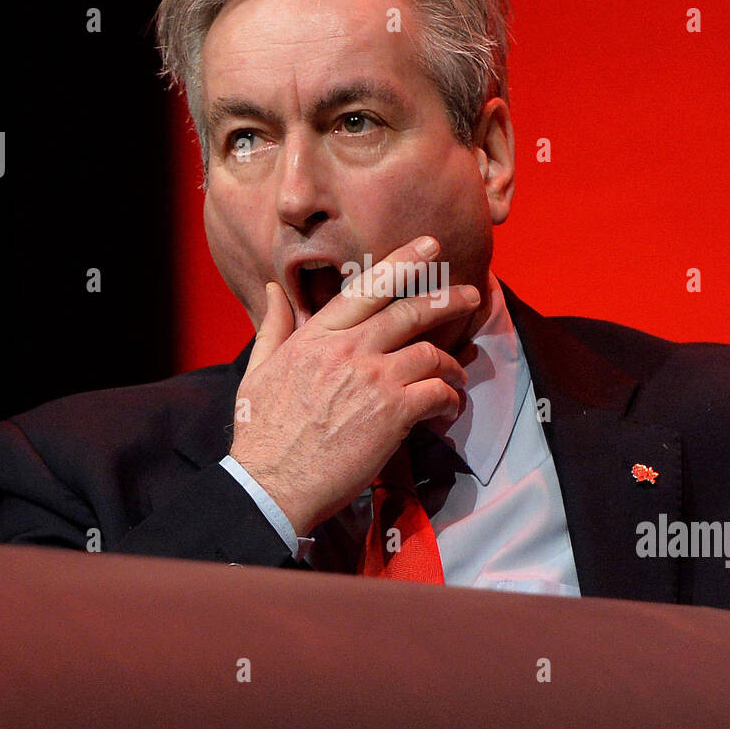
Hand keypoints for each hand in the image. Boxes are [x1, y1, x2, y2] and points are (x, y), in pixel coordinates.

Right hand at [229, 236, 478, 535]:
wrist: (270, 482)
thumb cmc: (261, 433)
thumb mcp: (257, 371)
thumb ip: (273, 327)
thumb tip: (273, 291)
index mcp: (316, 336)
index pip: (366, 288)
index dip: (402, 262)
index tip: (429, 245)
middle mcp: (347, 349)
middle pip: (408, 311)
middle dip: (447, 298)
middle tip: (472, 294)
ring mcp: (373, 379)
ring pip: (430, 353)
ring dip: (452, 363)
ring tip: (458, 374)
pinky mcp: (393, 412)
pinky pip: (437, 392)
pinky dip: (450, 398)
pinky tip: (449, 408)